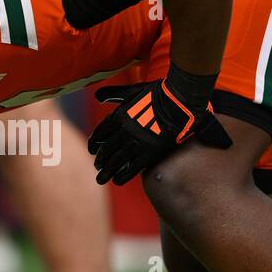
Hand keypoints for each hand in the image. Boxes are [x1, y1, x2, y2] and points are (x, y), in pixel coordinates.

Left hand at [87, 65, 227, 185]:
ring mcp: (136, 144)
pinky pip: (132, 168)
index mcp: (118, 117)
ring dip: (107, 172)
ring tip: (101, 179)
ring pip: (116, 162)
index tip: (92, 151)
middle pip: (106, 150)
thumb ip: (114, 93)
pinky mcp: (149, 153)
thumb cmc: (157, 94)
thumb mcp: (133, 90)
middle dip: (100, 160)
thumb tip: (97, 95)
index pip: (100, 134)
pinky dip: (122, 176)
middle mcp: (124, 132)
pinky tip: (117, 181)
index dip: (94, 144)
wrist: (179, 102)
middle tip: (97, 167)